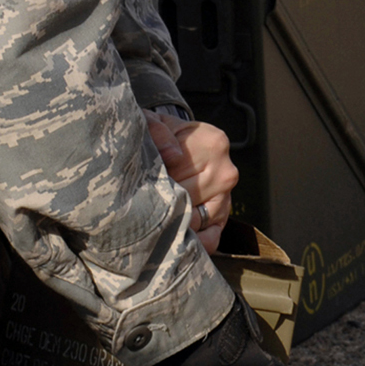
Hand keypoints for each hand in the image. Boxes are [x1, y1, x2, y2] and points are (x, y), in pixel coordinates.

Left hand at [146, 111, 235, 253]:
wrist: (181, 140)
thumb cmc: (164, 134)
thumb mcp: (154, 122)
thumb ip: (158, 131)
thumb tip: (172, 156)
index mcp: (213, 143)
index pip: (179, 174)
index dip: (153, 182)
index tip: (137, 184)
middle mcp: (226, 172)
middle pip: (185, 200)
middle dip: (160, 204)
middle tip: (139, 205)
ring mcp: (227, 197)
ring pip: (194, 222)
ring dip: (171, 225)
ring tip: (150, 222)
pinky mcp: (224, 217)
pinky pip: (211, 238)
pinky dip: (192, 243)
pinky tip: (171, 239)